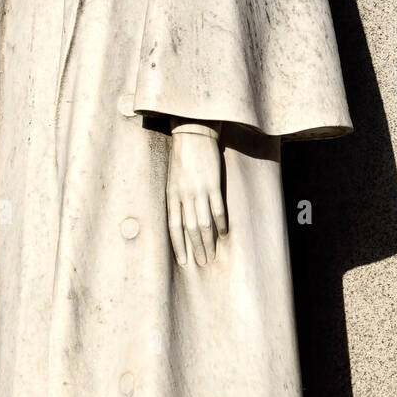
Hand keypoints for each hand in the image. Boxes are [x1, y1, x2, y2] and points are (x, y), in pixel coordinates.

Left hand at [166, 130, 227, 266]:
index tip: (183, 262)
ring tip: (213, 255)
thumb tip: (183, 219)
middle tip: (203, 263)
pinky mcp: (213, 183)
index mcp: (171, 194)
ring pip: (204, 223)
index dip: (178, 246)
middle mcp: (184, 195)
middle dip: (196, 248)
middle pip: (190, 229)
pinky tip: (225, 234)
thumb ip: (177, 198)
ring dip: (209, 241)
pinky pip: (217, 208)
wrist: (192, 132)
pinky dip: (221, 223)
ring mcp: (199, 190)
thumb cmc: (181, 155)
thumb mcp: (172, 178)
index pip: (173, 227)